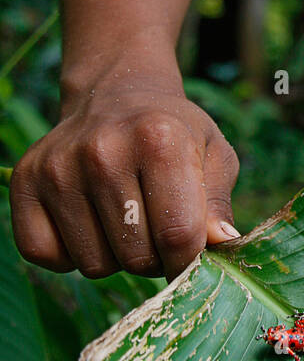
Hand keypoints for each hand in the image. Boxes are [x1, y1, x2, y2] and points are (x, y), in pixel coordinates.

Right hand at [10, 86, 240, 280]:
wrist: (117, 96)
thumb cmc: (174, 133)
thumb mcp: (213, 154)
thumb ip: (218, 202)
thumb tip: (222, 242)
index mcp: (159, 139)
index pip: (178, 235)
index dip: (189, 263)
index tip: (190, 260)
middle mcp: (103, 151)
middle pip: (137, 258)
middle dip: (154, 258)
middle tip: (156, 227)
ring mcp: (58, 167)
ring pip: (93, 264)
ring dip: (115, 256)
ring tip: (124, 218)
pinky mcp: (24, 181)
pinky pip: (45, 255)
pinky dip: (69, 254)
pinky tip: (88, 221)